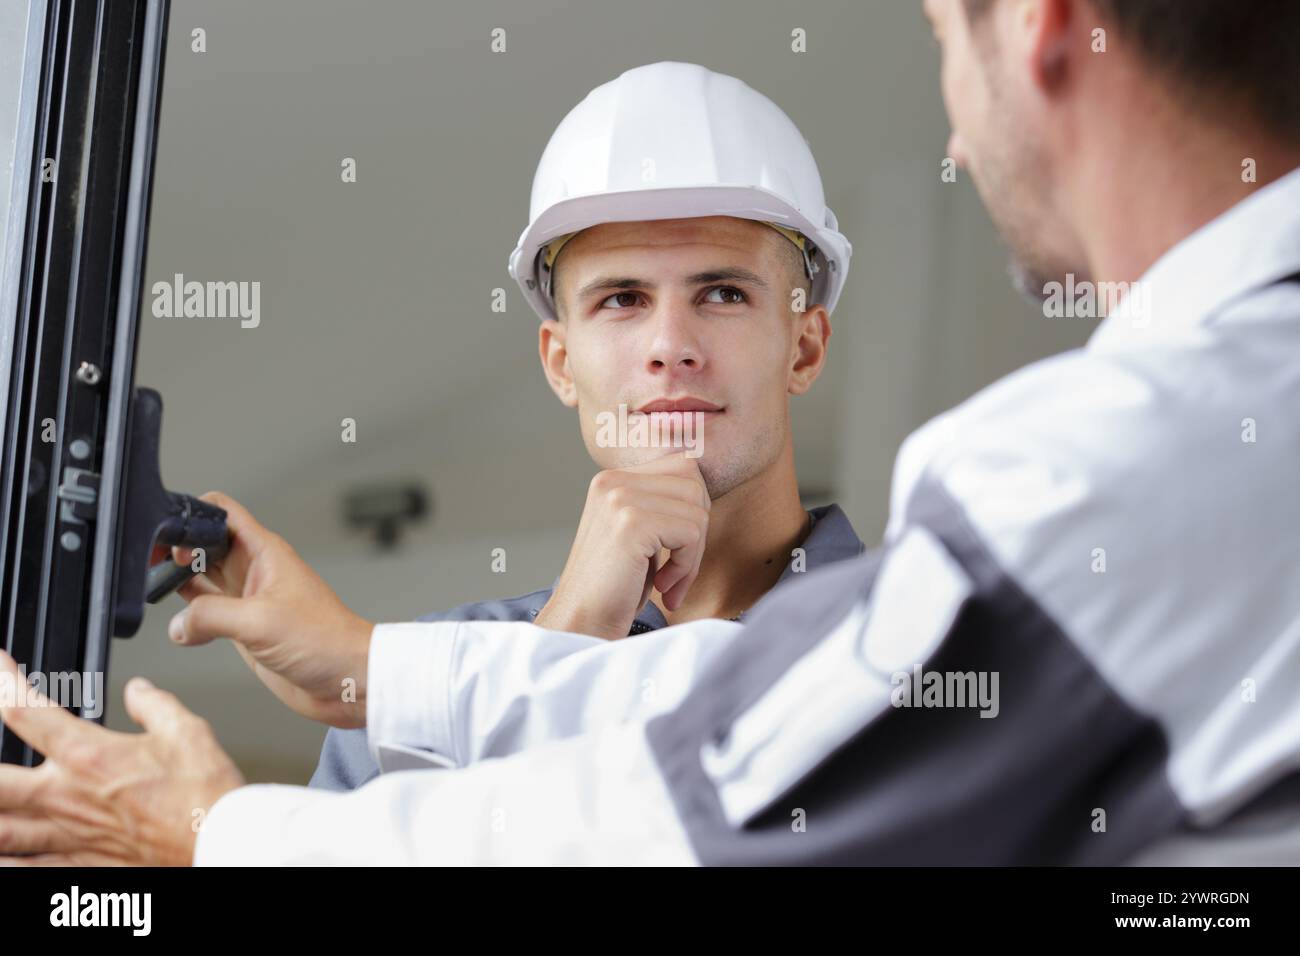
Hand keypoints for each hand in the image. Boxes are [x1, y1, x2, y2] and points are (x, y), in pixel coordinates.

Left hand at [0, 651, 242, 865]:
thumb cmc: (204, 794)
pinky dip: (9, 860)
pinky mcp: (80, 864)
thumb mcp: (186, 730)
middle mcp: (66, 797)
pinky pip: (27, 867)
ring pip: (2, 831)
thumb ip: (154, 705)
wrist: (219, 843)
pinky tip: (4, 854)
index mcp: (88, 756)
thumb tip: (139, 690)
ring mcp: (68, 835)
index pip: (24, 710)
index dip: (1, 680)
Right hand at [165, 491, 373, 728]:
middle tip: (157, 568)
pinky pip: (206, 616)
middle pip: (205, 545)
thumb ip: (212, 616)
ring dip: (179, 587)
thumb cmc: (325, 641)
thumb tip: (179, 624)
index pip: (223, 513)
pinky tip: (184, 633)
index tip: (170, 537)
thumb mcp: (260, 621)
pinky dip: (189, 623)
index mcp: (264, 553)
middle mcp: (253, 572)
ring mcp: (247, 601)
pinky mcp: (244, 629)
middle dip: (178, 552)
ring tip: (163, 596)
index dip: (193, 516)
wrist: (348, 679)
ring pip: (201, 580)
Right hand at [535, 452, 709, 639]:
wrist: (583, 623)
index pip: (683, 467)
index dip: (693, 510)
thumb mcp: (641, 535)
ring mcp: (620, 498)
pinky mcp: (631, 523)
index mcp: (612, 479)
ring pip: (697, 510)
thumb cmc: (617, 587)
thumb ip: (664, 506)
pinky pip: (691, 533)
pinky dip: (687, 566)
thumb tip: (703, 488)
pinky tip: (663, 586)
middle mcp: (612, 481)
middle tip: (678, 570)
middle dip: (698, 531)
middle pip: (694, 485)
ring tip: (669, 581)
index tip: (676, 549)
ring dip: (693, 554)